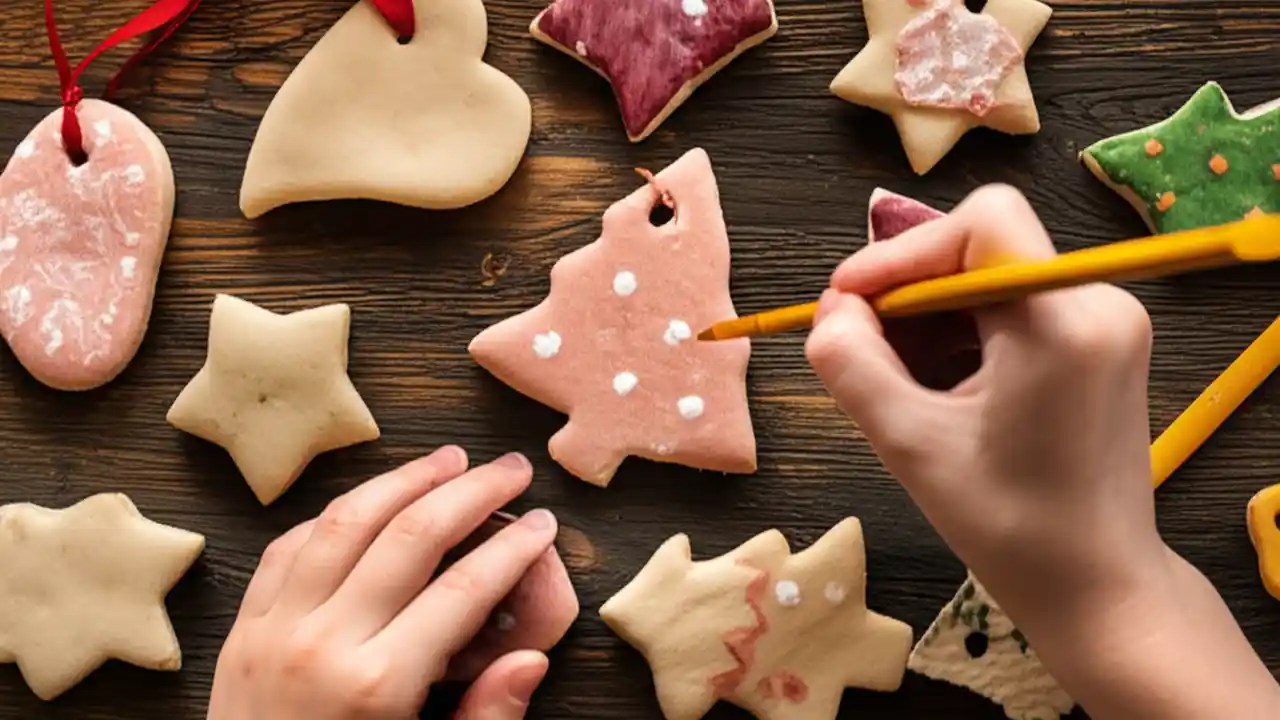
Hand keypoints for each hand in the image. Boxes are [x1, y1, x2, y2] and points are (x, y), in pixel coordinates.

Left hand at [207, 448, 559, 719]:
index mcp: (378, 687)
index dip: (512, 549)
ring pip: (345, 522)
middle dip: (470, 493)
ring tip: (447, 459)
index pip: (464, 590)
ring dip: (402, 480)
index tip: (543, 523)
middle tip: (511, 468)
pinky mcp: (241, 630)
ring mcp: (274, 630)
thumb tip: (530, 660)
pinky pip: (286, 547)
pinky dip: (332, 515)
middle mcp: (323, 644)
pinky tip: (368, 500)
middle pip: (411, 536)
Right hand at [807, 185, 1279, 717]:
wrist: (1098, 588)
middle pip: (981, 250)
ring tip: (895, 382)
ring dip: (930, 320)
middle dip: (908, 293)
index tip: (850, 301)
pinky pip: (1013, 311)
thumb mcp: (911, 446)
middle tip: (858, 348)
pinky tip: (934, 390)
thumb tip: (829, 311)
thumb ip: (853, 366)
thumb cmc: (1011, 528)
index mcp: (1062, 323)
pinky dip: (962, 338)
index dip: (904, 252)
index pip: (982, 222)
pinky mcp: (1100, 346)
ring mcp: (1105, 324)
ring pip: (991, 280)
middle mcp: (1097, 304)